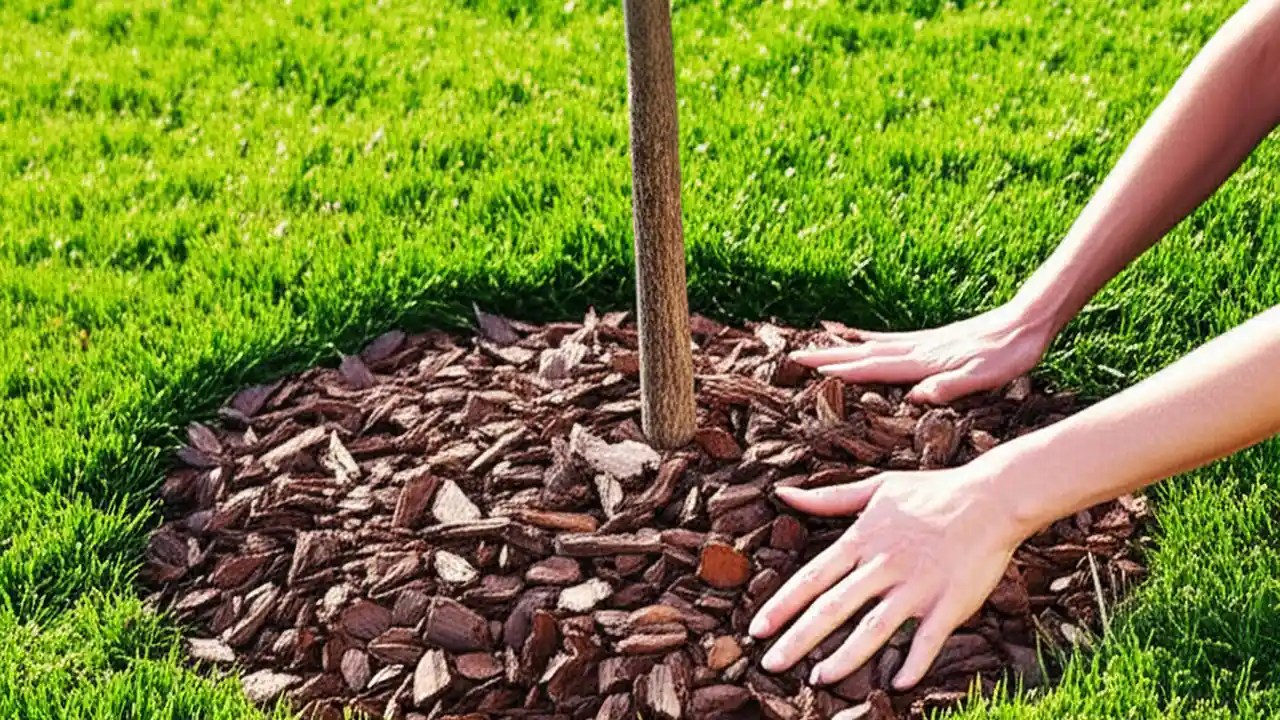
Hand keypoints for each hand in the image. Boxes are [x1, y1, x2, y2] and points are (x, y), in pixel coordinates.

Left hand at [748, 460, 1031, 689]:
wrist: (992, 497)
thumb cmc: (933, 492)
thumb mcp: (877, 488)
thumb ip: (828, 499)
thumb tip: (783, 492)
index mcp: (864, 539)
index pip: (813, 577)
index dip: (782, 605)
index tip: (756, 628)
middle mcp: (884, 565)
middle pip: (833, 608)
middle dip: (798, 639)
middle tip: (770, 665)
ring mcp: (917, 586)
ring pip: (873, 628)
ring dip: (844, 658)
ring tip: (819, 679)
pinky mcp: (950, 602)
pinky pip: (929, 639)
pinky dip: (915, 663)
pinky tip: (898, 686)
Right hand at [790, 304, 1053, 403]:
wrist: (1027, 321)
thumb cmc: (1010, 354)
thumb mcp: (986, 377)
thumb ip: (950, 387)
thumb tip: (916, 398)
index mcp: (924, 362)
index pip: (873, 366)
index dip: (841, 369)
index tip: (809, 368)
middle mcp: (917, 349)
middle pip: (864, 352)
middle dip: (829, 356)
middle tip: (795, 356)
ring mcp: (923, 342)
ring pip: (873, 344)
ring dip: (843, 347)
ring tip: (816, 346)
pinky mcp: (932, 339)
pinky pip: (890, 339)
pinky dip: (868, 338)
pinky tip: (862, 338)